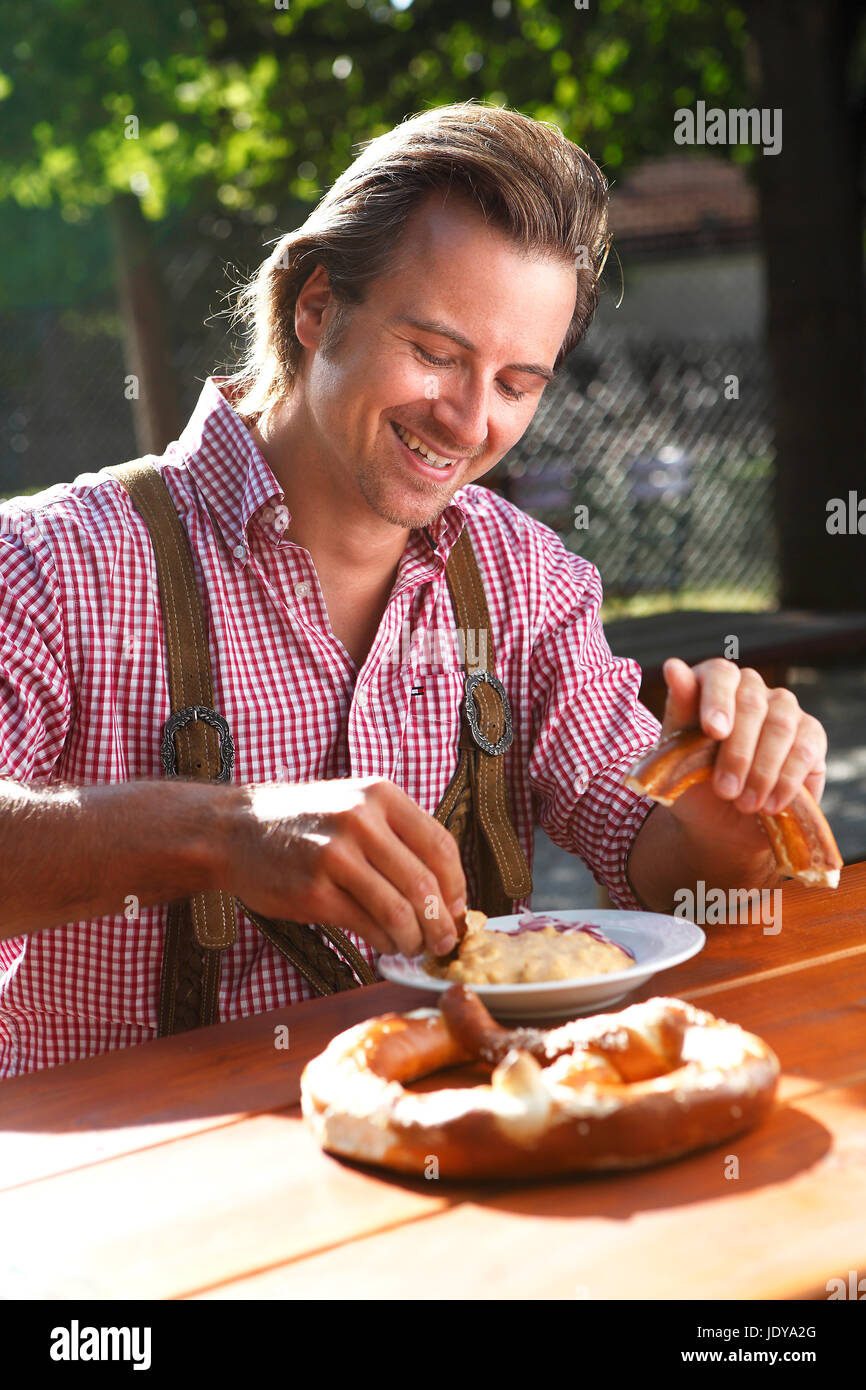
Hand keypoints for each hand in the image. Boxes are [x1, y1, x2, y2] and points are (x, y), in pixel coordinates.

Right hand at [225, 777, 466, 957]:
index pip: (441, 846)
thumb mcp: (355, 807)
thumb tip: (448, 896)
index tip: (458, 910)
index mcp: (380, 795)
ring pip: (399, 910)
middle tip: (444, 943)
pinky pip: (367, 925)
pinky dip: (385, 942)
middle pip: (425, 883)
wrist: (235, 829)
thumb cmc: (305, 824)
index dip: (457, 887)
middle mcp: (360, 820)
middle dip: (442, 923)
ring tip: (412, 946)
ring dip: (414, 939)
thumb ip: (399, 839)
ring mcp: (335, 855)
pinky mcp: (313, 891)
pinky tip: (385, 944)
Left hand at [659, 658, 827, 839]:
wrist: (718, 822)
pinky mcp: (811, 735)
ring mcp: (784, 708)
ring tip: (744, 804)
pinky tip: (770, 804)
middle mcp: (751, 687)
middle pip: (751, 703)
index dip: (718, 700)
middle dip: (737, 752)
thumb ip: (679, 708)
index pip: (720, 673)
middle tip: (724, 791)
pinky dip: (785, 781)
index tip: (713, 732)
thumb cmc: (693, 781)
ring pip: (781, 726)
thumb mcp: (675, 750)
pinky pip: (804, 750)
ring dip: (761, 771)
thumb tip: (673, 666)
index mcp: (713, 683)